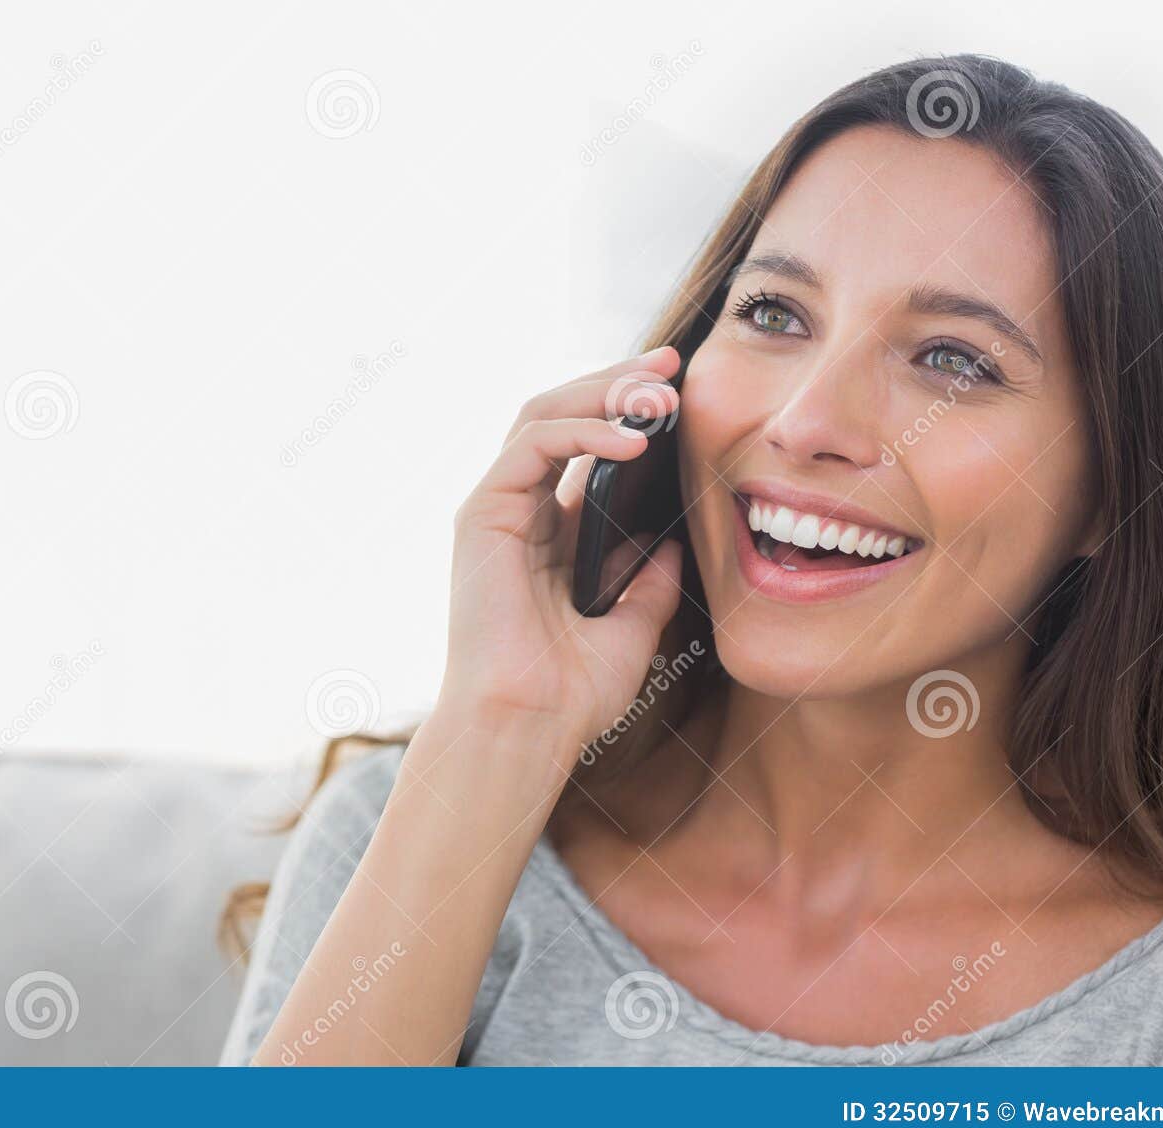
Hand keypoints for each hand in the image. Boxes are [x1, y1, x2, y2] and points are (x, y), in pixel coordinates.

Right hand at [436, 346, 687, 775]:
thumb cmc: (571, 693)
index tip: (682, 391)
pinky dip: (581, 430)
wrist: (527, 728)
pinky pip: (531, 445)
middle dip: (618, 380)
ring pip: (542, 413)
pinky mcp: (481, 513)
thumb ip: (649, 580)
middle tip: (672, 365)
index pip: (585, 445)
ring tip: (658, 393)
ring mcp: (496, 509)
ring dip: (602, 392)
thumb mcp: (634, 626)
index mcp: (549, 533)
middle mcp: (518, 511)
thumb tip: (675, 541)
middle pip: (563, 414)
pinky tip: (631, 438)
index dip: (629, 411)